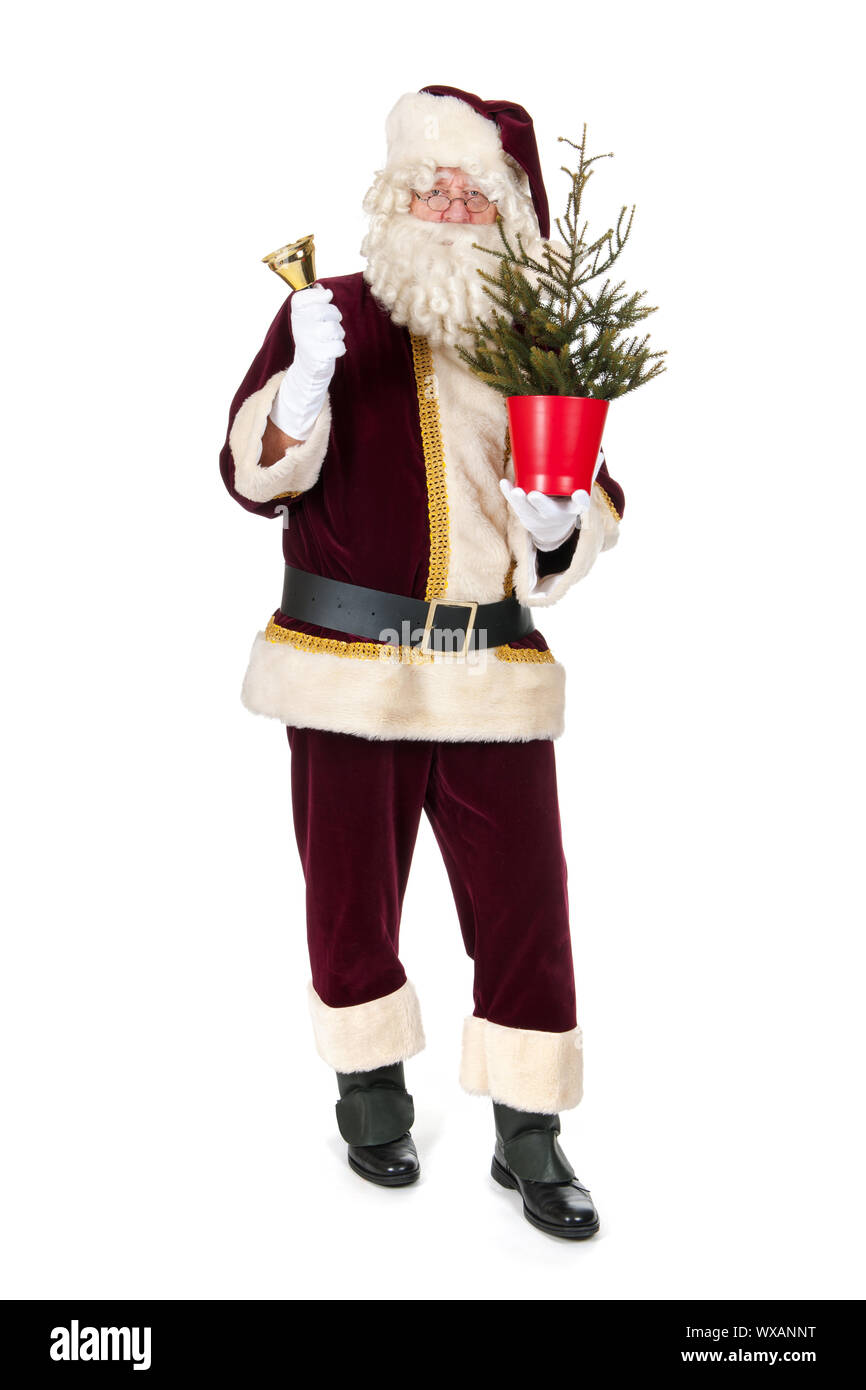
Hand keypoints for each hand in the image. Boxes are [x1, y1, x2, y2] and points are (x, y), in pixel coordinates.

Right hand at [269, 285, 345, 440]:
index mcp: (296, 313)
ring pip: (335, 329)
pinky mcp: (317, 356)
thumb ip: (315, 300)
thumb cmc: (313, 337)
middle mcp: (299, 326)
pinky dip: (340, 349)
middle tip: (330, 323)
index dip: (320, 295)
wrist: (308, 368)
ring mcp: (307, 341)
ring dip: (338, 334)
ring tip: (331, 339)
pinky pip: (339, 346)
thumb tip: (323, 289)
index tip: (325, 298)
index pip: (307, 295)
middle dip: (335, 316)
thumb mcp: (310, 317)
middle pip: (327, 311)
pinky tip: (331, 351)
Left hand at [499, 478, 591, 550]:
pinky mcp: (523, 514)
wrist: (551, 530)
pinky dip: (508, 493)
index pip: (579, 506)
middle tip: (534, 495)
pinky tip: (504, 483)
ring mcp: (537, 516)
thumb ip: (587, 474)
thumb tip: (598, 453)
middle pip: (548, 511)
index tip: (580, 494)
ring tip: (516, 490)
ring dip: (520, 500)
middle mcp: (554, 515)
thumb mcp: (579, 493)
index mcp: (572, 509)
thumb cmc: (567, 503)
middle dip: (541, 504)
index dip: (580, 501)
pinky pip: (514, 505)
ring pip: (527, 509)